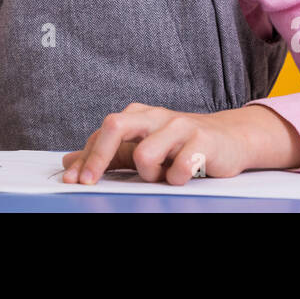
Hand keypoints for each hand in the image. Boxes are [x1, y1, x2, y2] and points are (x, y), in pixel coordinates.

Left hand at [60, 102, 299, 185]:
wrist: (230, 139)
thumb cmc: (180, 144)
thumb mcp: (143, 146)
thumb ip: (109, 154)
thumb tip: (69, 161)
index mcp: (138, 115)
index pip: (102, 133)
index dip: (85, 158)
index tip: (73, 181)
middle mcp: (155, 116)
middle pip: (115, 126)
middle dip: (97, 158)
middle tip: (89, 183)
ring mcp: (179, 125)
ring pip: (144, 154)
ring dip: (149, 175)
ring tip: (163, 176)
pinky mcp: (203, 140)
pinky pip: (179, 167)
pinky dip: (177, 178)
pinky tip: (184, 176)